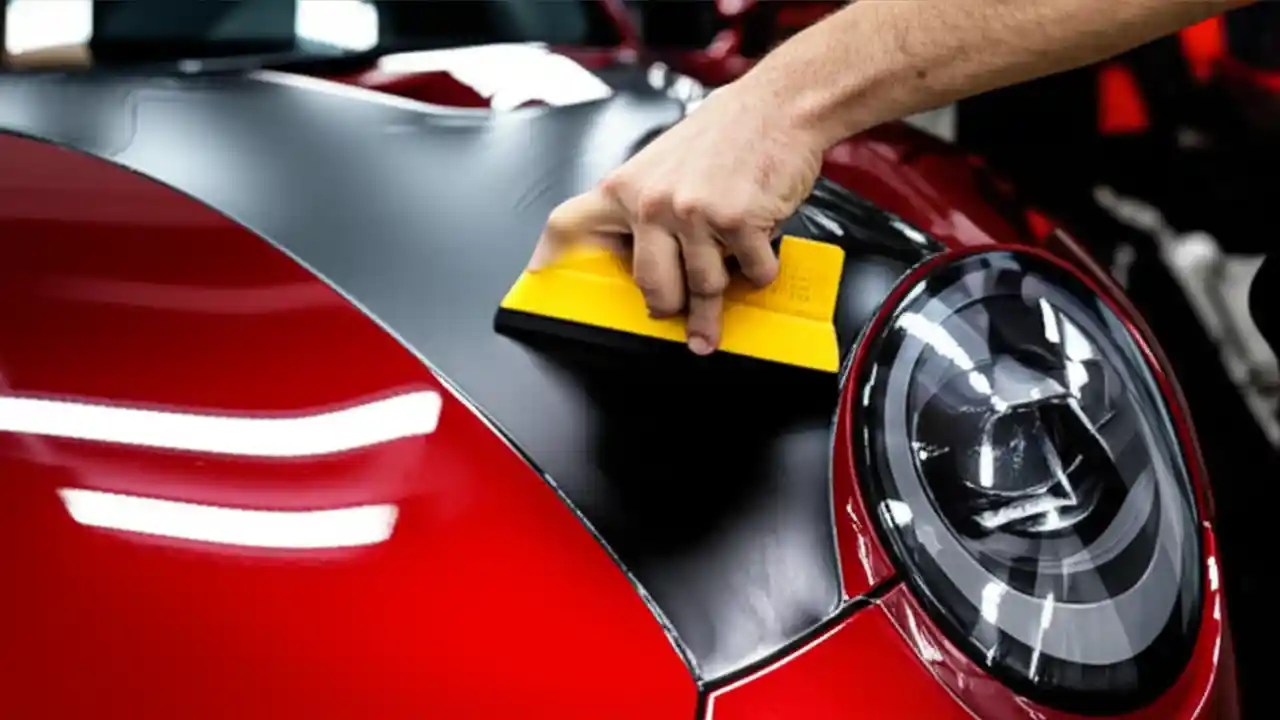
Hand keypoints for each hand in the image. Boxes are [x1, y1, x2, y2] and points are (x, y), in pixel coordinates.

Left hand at [528, 79, 825, 354]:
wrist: (778, 106)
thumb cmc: (725, 134)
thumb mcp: (662, 164)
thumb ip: (643, 206)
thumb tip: (636, 255)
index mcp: (625, 187)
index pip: (569, 224)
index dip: (549, 256)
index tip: (542, 277)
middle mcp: (652, 203)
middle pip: (649, 287)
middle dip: (667, 309)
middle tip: (678, 313)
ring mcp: (693, 215)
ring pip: (702, 289)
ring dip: (719, 301)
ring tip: (727, 293)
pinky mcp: (737, 223)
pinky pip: (750, 274)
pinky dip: (760, 271)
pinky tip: (759, 251)